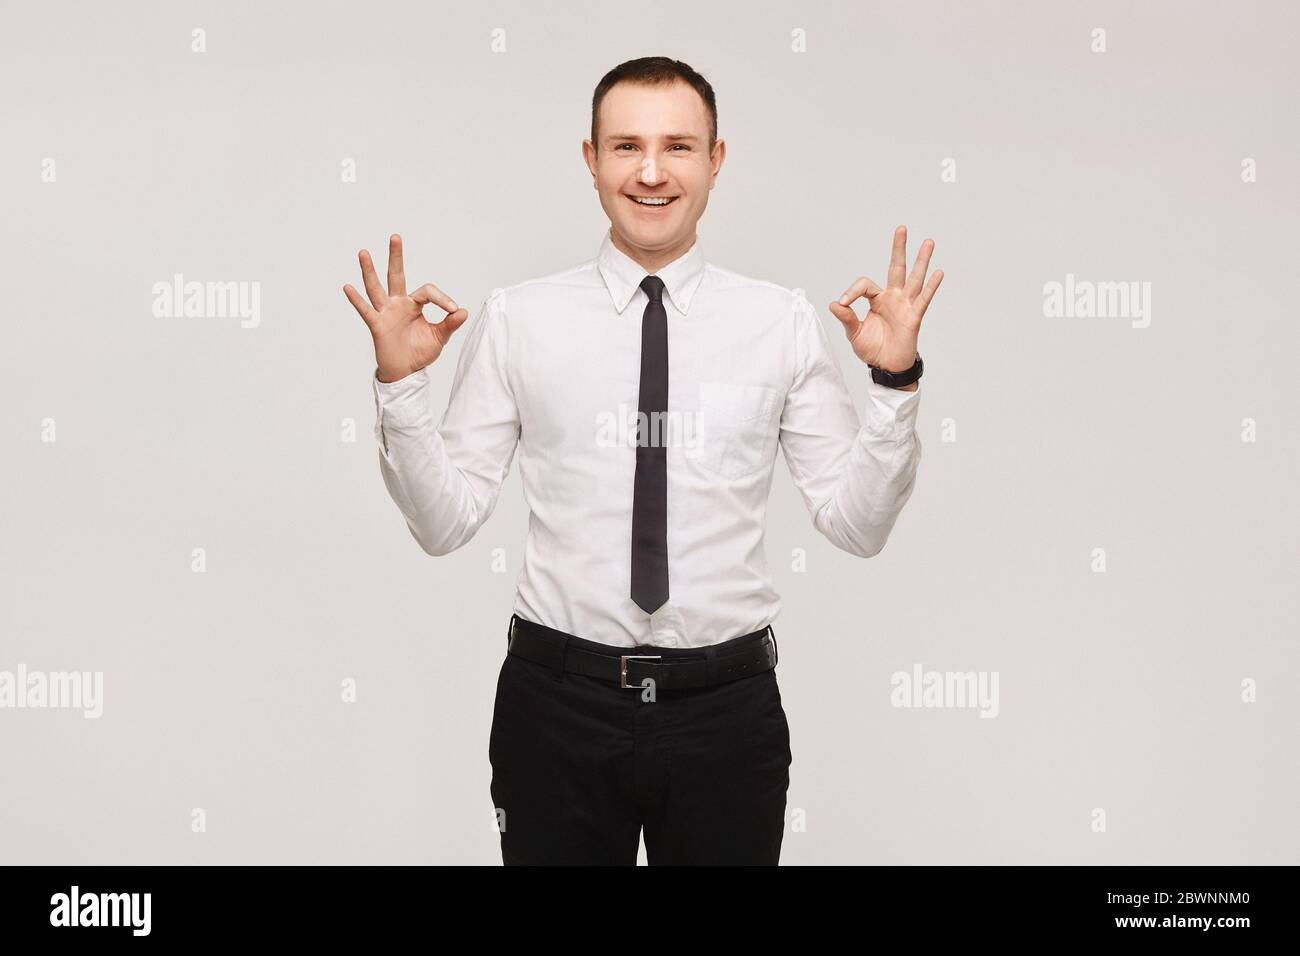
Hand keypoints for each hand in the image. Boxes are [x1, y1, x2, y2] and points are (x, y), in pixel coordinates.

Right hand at [343, 234, 468, 382]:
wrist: (406, 371)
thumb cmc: (420, 351)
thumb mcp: (439, 337)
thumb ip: (450, 324)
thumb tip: (463, 311)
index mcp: (414, 304)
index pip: (427, 291)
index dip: (441, 298)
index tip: (452, 310)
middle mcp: (398, 304)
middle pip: (396, 275)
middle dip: (396, 257)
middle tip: (395, 237)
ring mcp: (385, 312)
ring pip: (376, 288)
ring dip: (369, 271)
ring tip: (364, 253)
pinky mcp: (377, 325)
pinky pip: (365, 310)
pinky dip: (356, 300)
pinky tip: (348, 287)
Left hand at [829, 225, 942, 373]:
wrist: (886, 367)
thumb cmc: (872, 349)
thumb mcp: (854, 333)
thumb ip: (846, 318)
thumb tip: (834, 303)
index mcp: (876, 299)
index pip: (865, 285)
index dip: (852, 291)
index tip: (843, 303)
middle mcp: (892, 298)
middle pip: (897, 268)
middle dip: (898, 249)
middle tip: (901, 228)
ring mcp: (905, 305)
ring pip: (914, 279)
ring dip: (921, 261)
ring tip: (928, 242)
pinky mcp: (914, 317)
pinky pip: (923, 299)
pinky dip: (931, 287)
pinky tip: (938, 272)